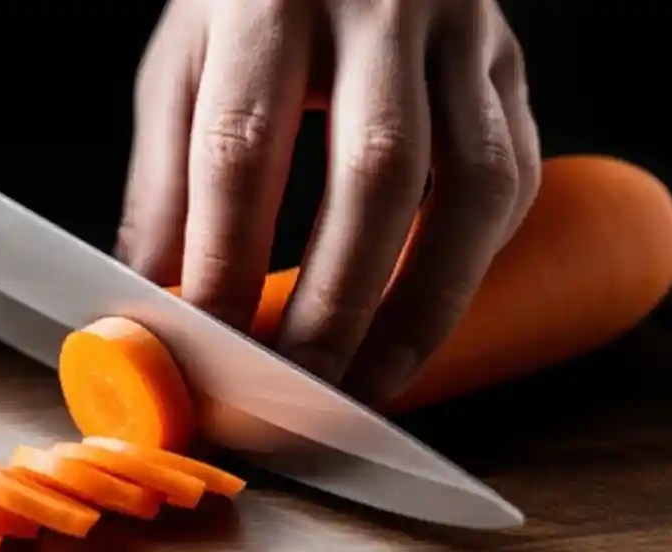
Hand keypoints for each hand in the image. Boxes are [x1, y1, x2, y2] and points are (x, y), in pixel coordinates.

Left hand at [117, 0, 539, 403]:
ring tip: (374, 382)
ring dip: (425, 303)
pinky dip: (473, 258)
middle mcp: (378, 4)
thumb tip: (159, 304)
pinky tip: (427, 306)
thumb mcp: (184, 60)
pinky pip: (512, 173)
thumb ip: (167, 180)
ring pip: (472, 182)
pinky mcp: (508, 63)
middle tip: (301, 393)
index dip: (227, 262)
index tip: (211, 349)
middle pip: (374, 173)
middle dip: (338, 305)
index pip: (245, 147)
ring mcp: (462, 30)